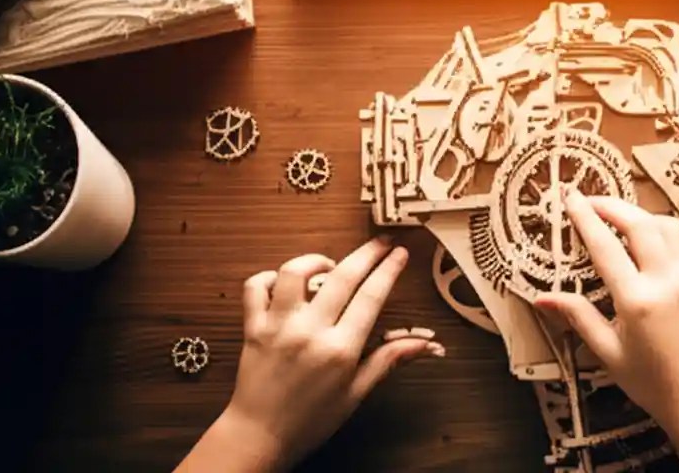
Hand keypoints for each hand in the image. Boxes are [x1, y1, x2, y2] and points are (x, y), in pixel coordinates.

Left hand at [178, 239, 442, 472]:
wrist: (260, 436)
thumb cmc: (310, 420)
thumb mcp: (356, 393)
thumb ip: (387, 361)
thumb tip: (426, 345)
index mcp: (340, 349)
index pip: (371, 296)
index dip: (388, 270)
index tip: (399, 253)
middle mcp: (310, 332)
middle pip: (342, 275)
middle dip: (367, 253)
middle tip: (380, 242)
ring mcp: (279, 327)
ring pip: (294, 272)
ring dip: (314, 260)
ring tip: (328, 264)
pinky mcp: (253, 328)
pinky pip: (255, 287)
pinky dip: (268, 278)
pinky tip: (284, 284)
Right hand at [533, 190, 678, 435]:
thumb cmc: (650, 382)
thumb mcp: (607, 352)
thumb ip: (577, 317)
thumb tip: (541, 298)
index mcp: (636, 300)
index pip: (605, 246)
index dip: (585, 217)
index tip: (570, 197)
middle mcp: (666, 281)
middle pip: (638, 225)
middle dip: (612, 206)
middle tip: (591, 200)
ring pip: (669, 227)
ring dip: (643, 214)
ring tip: (623, 215)